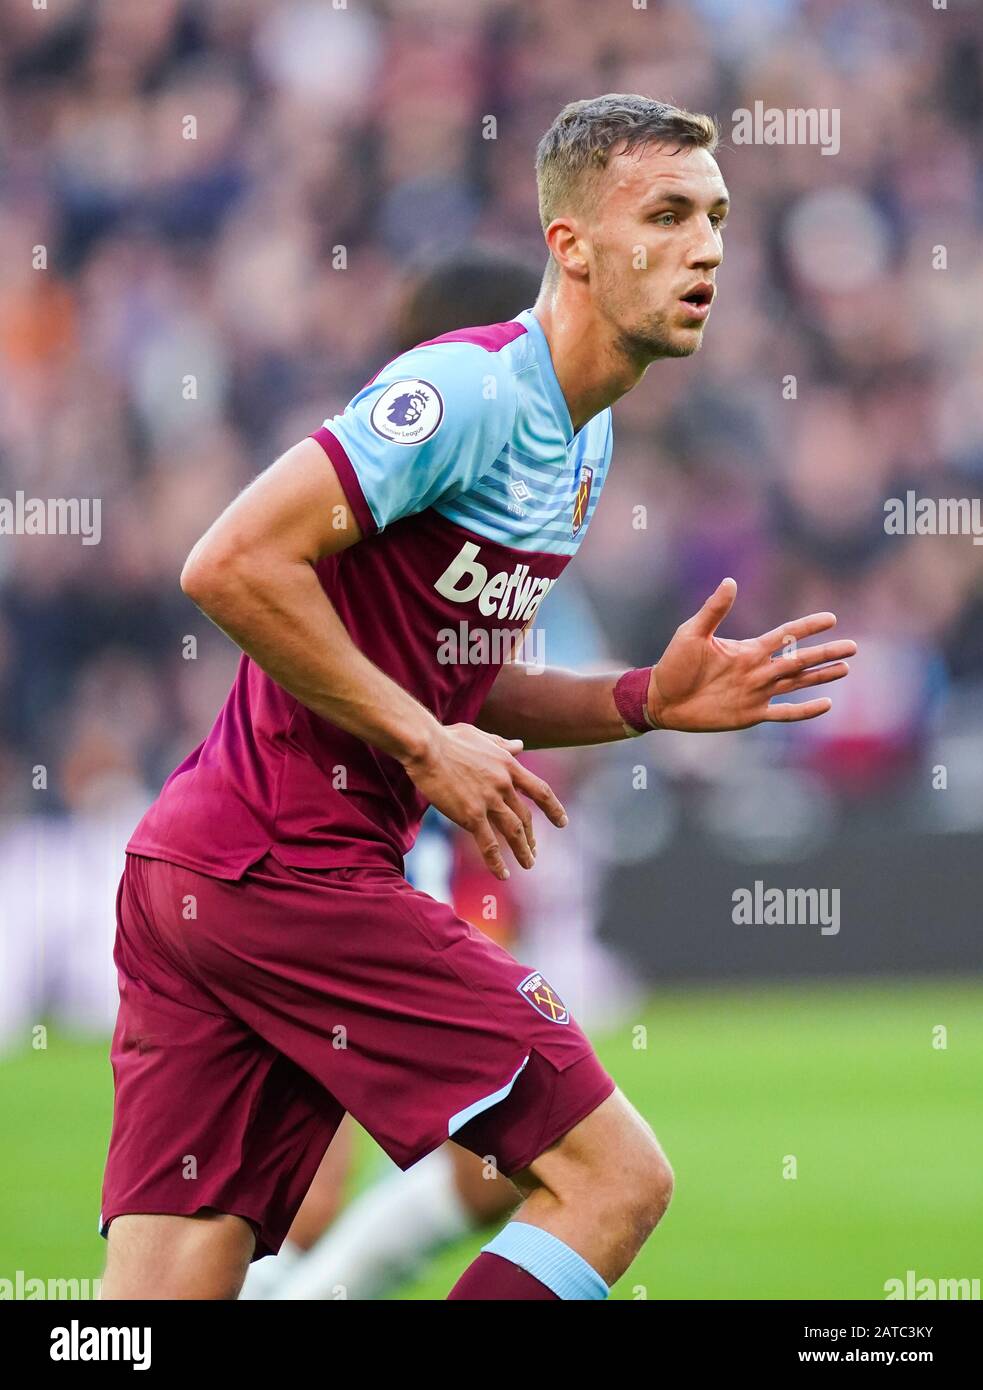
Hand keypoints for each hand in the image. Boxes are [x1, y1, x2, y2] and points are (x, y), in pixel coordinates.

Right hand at [401, 723, 567, 879]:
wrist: (426, 746)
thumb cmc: (448, 738)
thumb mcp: (481, 736)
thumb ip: (502, 744)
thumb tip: (520, 745)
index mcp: (508, 765)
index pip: (539, 791)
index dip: (553, 808)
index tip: (562, 821)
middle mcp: (504, 784)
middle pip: (525, 816)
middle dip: (532, 836)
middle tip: (534, 849)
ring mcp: (489, 801)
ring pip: (514, 831)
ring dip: (523, 851)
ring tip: (528, 864)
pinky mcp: (471, 815)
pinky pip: (488, 844)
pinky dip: (497, 862)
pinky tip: (503, 875)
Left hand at [647, 578, 856, 731]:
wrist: (661, 698)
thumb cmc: (674, 664)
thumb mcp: (692, 633)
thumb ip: (714, 610)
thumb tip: (730, 581)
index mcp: (748, 649)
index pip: (785, 635)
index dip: (807, 627)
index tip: (831, 618)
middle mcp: (758, 670)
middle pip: (800, 659)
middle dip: (826, 653)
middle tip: (854, 646)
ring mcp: (757, 692)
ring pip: (797, 683)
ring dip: (821, 676)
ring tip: (846, 668)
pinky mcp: (751, 714)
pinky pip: (784, 713)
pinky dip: (804, 710)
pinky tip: (826, 704)